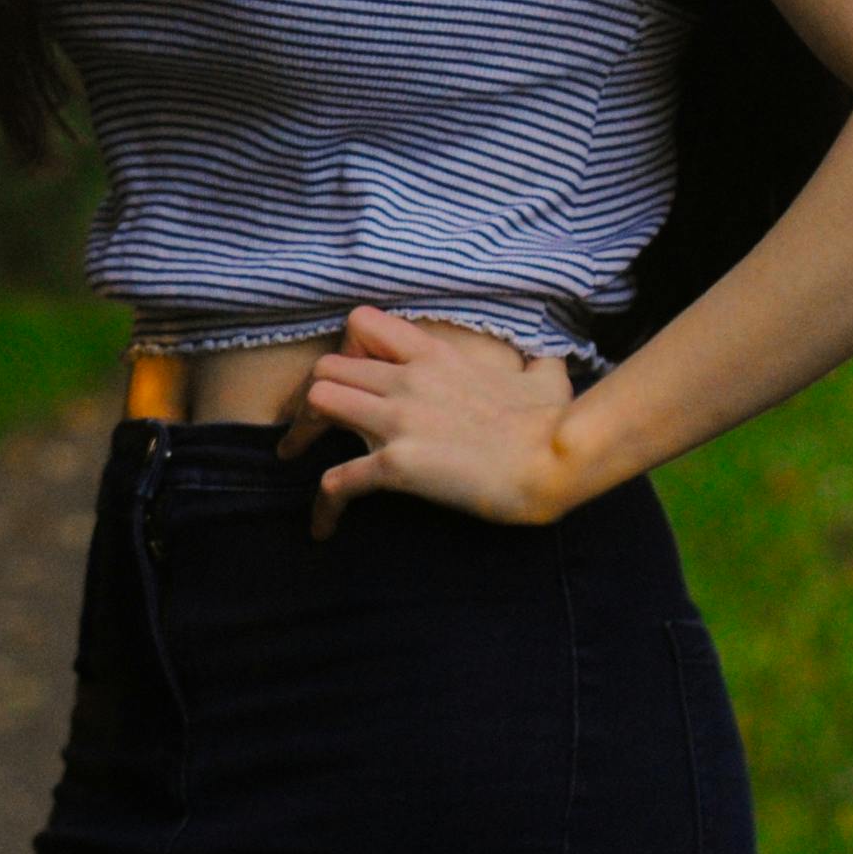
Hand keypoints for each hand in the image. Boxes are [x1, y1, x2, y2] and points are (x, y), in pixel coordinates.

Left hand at [278, 306, 585, 538]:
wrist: (556, 459)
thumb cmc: (554, 422)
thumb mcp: (545, 378)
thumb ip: (537, 365)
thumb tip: (551, 360)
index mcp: (434, 355)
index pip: (362, 324)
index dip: (348, 348)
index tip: (351, 377)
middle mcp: (407, 380)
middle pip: (327, 366)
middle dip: (312, 396)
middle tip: (311, 426)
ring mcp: (398, 420)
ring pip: (318, 403)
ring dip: (303, 433)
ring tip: (296, 461)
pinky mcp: (397, 465)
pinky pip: (337, 482)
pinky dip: (323, 507)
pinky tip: (323, 528)